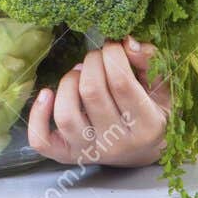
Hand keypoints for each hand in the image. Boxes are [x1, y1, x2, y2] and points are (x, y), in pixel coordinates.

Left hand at [27, 37, 169, 167]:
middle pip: (92, 93)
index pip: (121, 83)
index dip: (112, 55)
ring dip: (67, 83)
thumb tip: (126, 41)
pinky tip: (46, 93)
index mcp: (148, 126)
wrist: (141, 153)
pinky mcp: (67, 156)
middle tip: (95, 57)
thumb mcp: (160, 88)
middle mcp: (118, 143)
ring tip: (78, 72)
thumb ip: (148, 62)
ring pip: (66, 115)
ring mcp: (90, 151)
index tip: (111, 45)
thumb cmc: (149, 113)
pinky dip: (37, 115)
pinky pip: (43, 140)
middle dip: (90, 63)